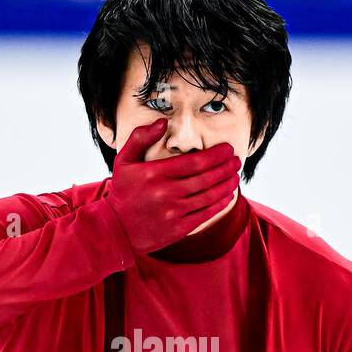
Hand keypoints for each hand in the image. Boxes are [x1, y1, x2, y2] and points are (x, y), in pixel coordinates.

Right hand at [107, 117, 241, 254]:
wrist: (115, 229)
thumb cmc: (122, 192)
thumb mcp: (123, 160)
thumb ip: (140, 138)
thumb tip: (162, 122)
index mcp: (155, 174)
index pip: (194, 162)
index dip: (216, 155)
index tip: (228, 149)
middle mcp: (166, 193)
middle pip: (206, 178)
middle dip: (226, 168)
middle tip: (236, 161)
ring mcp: (174, 212)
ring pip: (209, 196)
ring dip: (227, 184)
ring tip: (235, 176)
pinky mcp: (178, 229)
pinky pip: (205, 214)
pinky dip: (220, 203)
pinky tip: (227, 194)